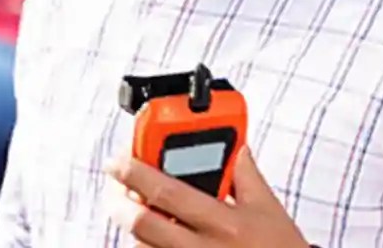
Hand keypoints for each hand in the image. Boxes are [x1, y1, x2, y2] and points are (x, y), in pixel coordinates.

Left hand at [106, 146, 308, 247]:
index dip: (137, 172)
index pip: (168, 192)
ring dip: (132, 224)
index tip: (119, 158)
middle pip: (143, 222)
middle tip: (114, 184)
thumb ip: (246, 174)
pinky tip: (150, 234)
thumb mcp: (268, 209)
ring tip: (132, 206)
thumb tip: (235, 144)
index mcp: (224, 222)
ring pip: (142, 246)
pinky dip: (144, 245)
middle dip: (119, 200)